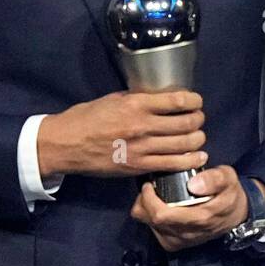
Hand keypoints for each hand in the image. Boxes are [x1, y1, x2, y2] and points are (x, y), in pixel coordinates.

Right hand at [37, 89, 207, 177]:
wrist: (66, 145)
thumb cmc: (88, 118)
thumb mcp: (114, 100)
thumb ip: (139, 99)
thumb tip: (161, 98)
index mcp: (136, 104)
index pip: (178, 100)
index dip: (194, 100)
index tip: (196, 101)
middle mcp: (143, 125)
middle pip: (186, 123)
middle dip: (198, 120)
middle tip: (198, 119)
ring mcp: (142, 148)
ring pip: (185, 144)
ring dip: (198, 139)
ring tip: (198, 137)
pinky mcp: (138, 167)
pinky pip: (173, 164)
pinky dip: (191, 161)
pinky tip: (198, 157)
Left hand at [130, 165, 248, 251]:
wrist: (234, 216)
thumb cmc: (228, 194)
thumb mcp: (228, 178)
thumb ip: (214, 179)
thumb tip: (193, 184)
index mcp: (199, 218)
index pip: (161, 214)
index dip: (149, 198)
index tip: (150, 184)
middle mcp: (186, 233)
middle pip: (150, 219)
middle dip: (143, 201)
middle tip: (149, 187)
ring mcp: (178, 241)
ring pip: (148, 225)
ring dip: (146, 209)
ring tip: (154, 196)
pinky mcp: (173, 244)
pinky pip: (152, 230)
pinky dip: (151, 218)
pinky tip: (161, 207)